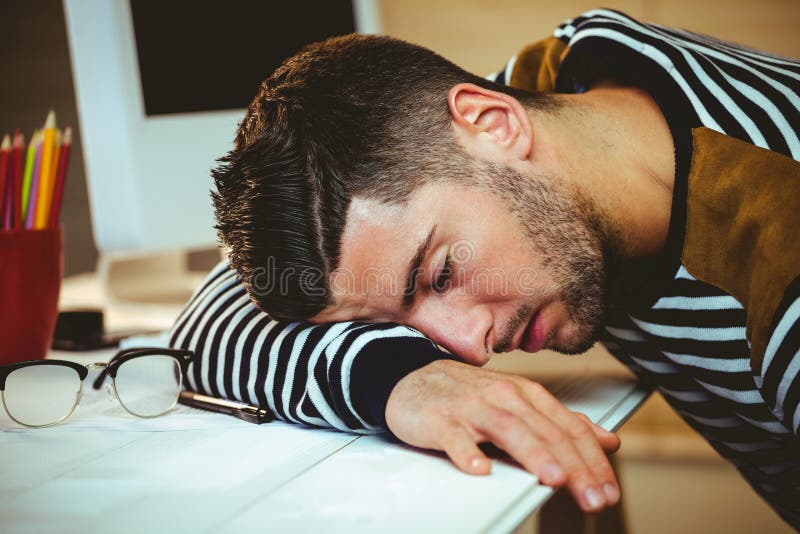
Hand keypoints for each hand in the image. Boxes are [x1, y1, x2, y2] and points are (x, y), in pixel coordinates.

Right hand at [385, 359, 620, 512]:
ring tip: (554, 479)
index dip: (592, 459)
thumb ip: (563, 423)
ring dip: (533, 454)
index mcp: (526, 395)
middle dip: (574, 466)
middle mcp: (503, 397)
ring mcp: (471, 407)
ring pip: (507, 429)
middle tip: (593, 497)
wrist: (416, 380)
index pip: (568, 427)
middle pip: (544, 431)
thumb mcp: (521, 404)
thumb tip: (608, 441)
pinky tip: (479, 469)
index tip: (607, 489)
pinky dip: (467, 452)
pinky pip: (454, 436)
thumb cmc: (470, 397)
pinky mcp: (440, 419)